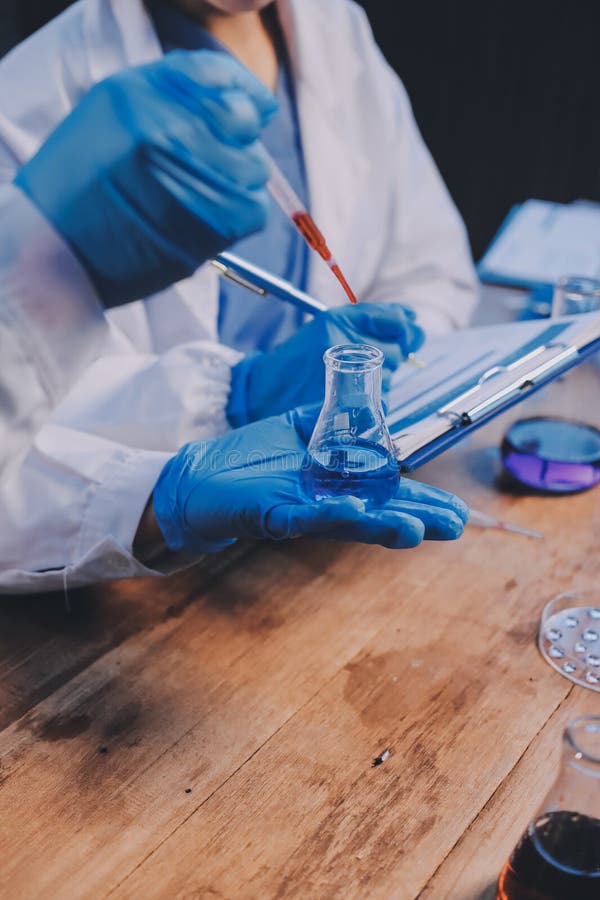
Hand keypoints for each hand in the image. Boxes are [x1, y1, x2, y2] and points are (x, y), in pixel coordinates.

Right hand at [15, 50, 277, 307]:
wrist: (59, 250)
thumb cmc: (82, 185)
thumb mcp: (111, 114)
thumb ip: (169, 98)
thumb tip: (243, 104)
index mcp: (141, 93)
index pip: (220, 77)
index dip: (240, 96)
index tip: (245, 112)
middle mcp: (169, 128)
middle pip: (242, 120)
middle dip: (236, 140)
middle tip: (212, 163)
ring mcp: (193, 174)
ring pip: (255, 168)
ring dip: (236, 182)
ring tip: (197, 197)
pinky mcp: (213, 221)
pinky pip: (253, 209)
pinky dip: (236, 215)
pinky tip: (203, 220)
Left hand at [151, 406, 466, 555]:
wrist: (194, 479)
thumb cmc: (244, 459)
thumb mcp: (295, 430)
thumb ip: (328, 418)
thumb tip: (363, 398)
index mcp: (335, 489)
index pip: (387, 497)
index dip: (421, 503)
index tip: (456, 511)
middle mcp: (323, 506)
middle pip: (379, 516)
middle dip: (417, 520)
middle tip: (455, 527)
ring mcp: (299, 513)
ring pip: (349, 520)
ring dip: (384, 524)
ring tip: (416, 530)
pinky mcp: (271, 515)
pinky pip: (305, 516)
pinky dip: (330, 512)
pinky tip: (356, 508)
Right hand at [227, 303, 424, 426]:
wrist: (261, 393)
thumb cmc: (296, 361)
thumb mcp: (326, 328)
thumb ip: (369, 319)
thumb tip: (411, 319)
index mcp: (338, 322)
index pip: (394, 320)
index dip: (407, 328)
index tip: (410, 332)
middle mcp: (343, 345)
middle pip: (397, 350)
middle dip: (395, 355)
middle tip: (372, 362)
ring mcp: (346, 374)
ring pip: (389, 376)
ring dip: (380, 378)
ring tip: (351, 380)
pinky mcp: (348, 404)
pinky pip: (380, 400)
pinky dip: (372, 399)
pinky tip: (349, 397)